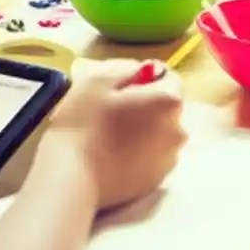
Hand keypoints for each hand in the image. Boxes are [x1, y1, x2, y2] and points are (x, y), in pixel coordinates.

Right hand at [46, 59, 186, 208]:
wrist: (71, 178)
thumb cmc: (83, 124)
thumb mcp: (98, 80)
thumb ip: (129, 68)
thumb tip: (148, 70)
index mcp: (168, 101)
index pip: (168, 78)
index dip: (144, 78)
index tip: (119, 89)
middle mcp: (178, 130)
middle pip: (165, 107)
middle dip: (146, 105)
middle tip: (111, 112)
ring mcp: (170, 159)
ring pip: (160, 133)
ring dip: (143, 130)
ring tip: (111, 137)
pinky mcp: (157, 181)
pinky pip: (153, 157)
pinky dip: (140, 153)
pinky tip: (114, 156)